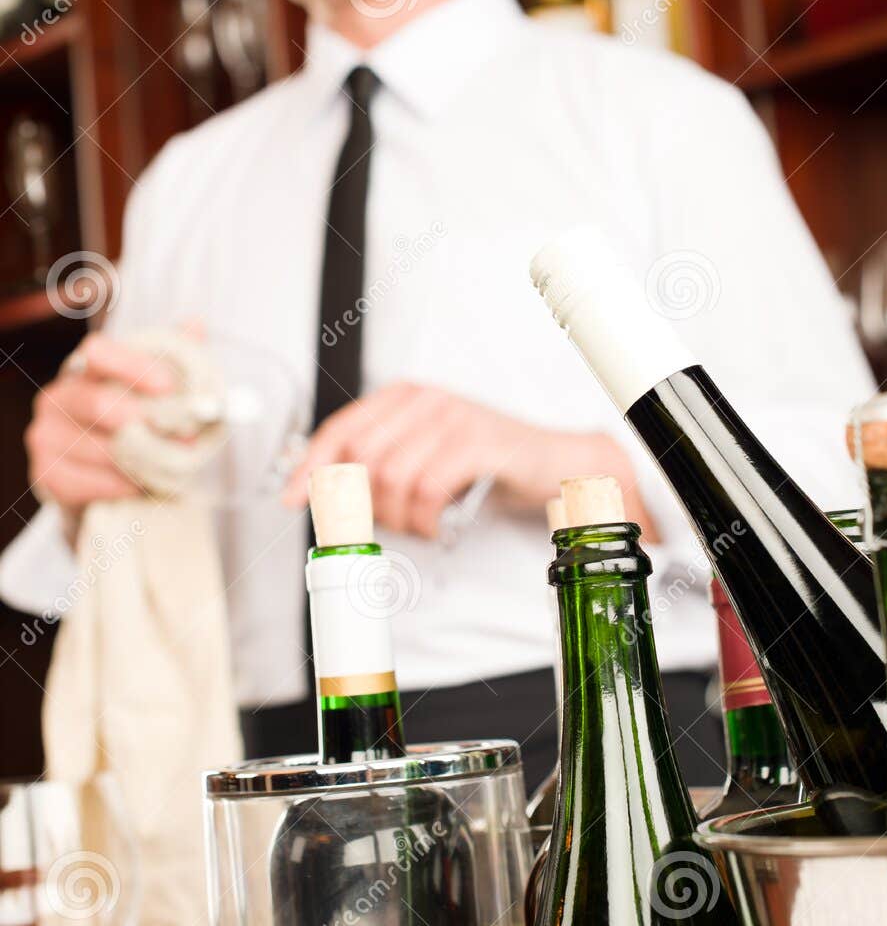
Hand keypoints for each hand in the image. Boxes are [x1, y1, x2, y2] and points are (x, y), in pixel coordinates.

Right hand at [25, 334, 175, 511]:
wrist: (97, 476)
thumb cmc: (128, 423)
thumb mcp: (149, 389)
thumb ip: (171, 358)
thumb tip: (196, 325)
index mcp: (81, 369)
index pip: (97, 352)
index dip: (134, 365)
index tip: (171, 386)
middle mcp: (56, 398)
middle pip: (100, 403)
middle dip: (150, 420)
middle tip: (188, 433)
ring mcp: (46, 437)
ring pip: (102, 448)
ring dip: (145, 457)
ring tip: (176, 462)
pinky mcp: (47, 475)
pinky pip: (92, 482)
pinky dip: (124, 484)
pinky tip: (141, 483)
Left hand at [283, 382, 654, 540]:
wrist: (553, 464)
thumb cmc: (487, 464)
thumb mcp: (427, 457)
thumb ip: (382, 465)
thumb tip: (326, 495)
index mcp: (405, 397)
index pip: (340, 429)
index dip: (311, 467)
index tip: (294, 498)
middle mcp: (425, 400)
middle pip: (361, 458)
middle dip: (362, 506)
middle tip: (380, 528)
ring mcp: (454, 417)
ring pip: (391, 476)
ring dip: (396, 517)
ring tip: (416, 526)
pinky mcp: (480, 442)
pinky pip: (429, 487)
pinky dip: (425, 518)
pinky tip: (435, 525)